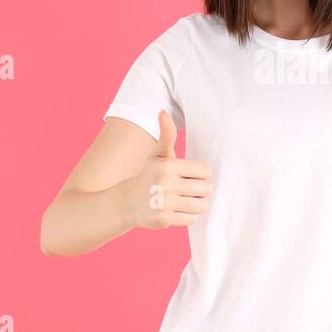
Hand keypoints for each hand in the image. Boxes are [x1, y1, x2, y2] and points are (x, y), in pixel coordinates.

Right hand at [121, 110, 212, 228]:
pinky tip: (177, 210)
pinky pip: (192, 219)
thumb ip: (166, 135)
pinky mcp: (164, 219)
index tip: (191, 176)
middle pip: (206, 189)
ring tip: (184, 200)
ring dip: (197, 204)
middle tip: (189, 190)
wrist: (125, 202)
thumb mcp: (158, 156)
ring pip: (202, 205)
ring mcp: (165, 202)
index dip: (201, 175)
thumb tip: (162, 111)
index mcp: (168, 165)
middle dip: (201, 190)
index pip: (205, 171)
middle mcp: (166, 183)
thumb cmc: (148, 176)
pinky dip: (188, 216)